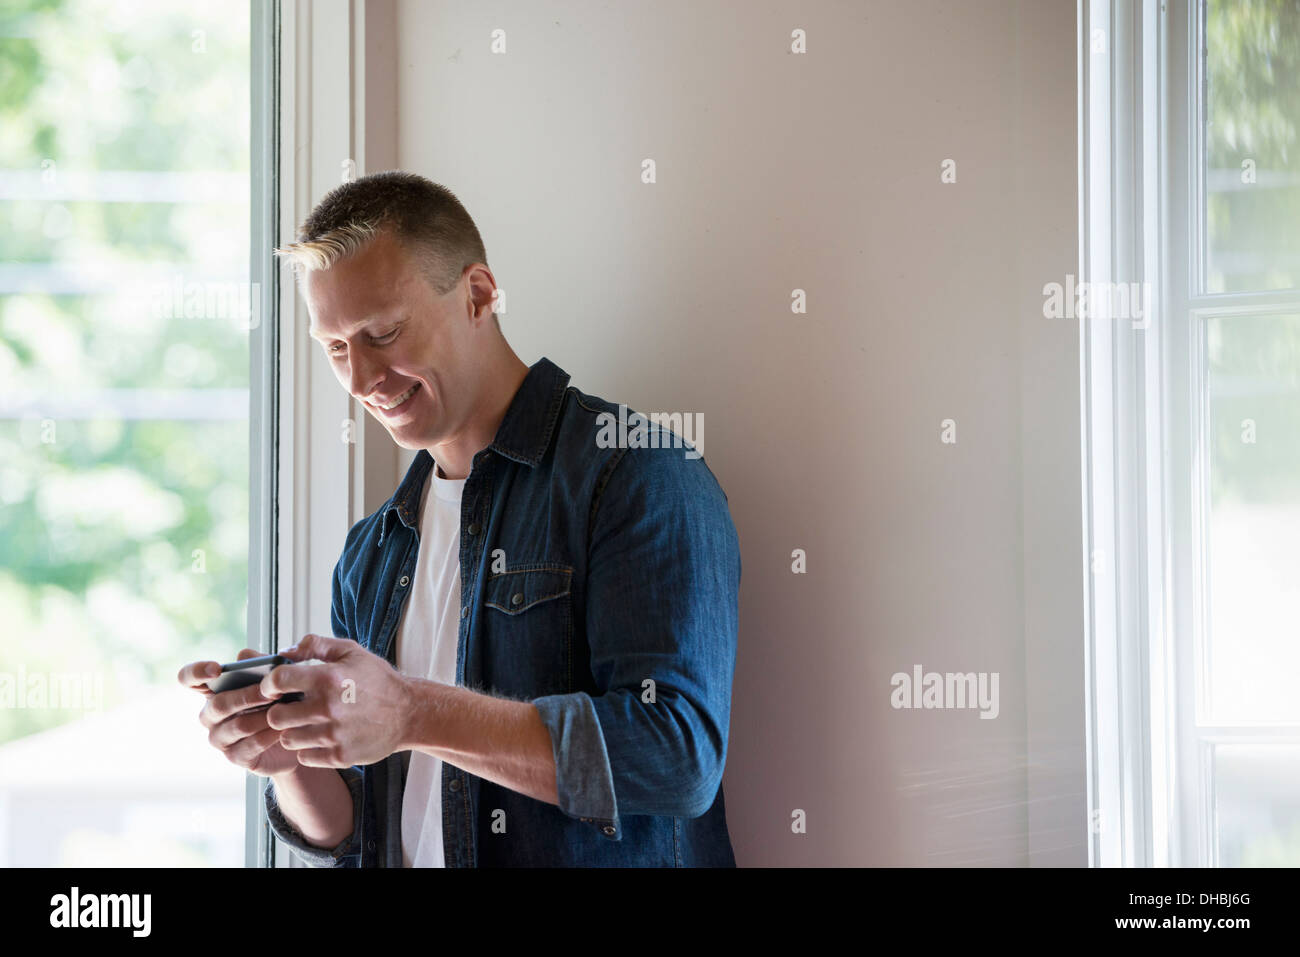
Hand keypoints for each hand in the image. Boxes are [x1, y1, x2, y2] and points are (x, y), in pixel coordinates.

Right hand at [177, 648, 300, 777]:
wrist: (296, 736)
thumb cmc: (278, 701)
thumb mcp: (272, 679)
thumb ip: (259, 663)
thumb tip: (245, 654)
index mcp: (213, 690)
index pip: (189, 678)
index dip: (197, 672)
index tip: (217, 669)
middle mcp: (210, 715)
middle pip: (219, 704)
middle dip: (247, 696)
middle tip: (272, 693)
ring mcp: (220, 738)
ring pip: (238, 726)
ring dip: (263, 717)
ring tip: (284, 710)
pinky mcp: (235, 757)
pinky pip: (251, 745)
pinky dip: (270, 735)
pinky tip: (284, 729)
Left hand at [262, 634, 413, 768]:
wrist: (409, 713)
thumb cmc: (378, 680)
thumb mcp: (352, 652)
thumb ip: (316, 645)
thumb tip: (284, 651)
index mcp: (329, 678)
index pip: (278, 680)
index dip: (269, 685)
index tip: (273, 688)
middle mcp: (329, 708)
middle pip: (277, 716)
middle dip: (279, 711)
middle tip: (290, 708)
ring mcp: (334, 735)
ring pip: (288, 739)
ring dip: (293, 732)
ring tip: (307, 724)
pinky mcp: (340, 756)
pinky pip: (304, 757)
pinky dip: (308, 749)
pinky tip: (320, 738)